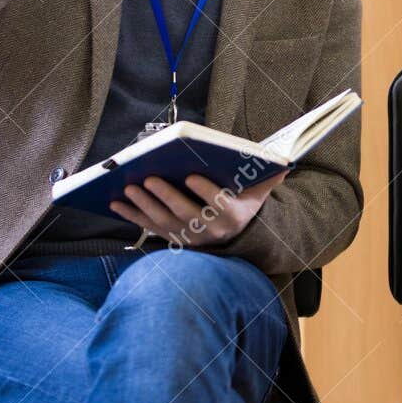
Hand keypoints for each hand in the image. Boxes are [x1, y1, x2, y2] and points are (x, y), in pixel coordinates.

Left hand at [110, 173, 284, 247]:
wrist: (233, 235)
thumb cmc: (243, 203)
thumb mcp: (259, 192)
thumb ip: (269, 178)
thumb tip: (285, 164)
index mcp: (233, 217)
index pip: (219, 205)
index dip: (205, 191)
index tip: (192, 175)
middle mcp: (209, 232)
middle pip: (185, 213)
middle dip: (166, 195)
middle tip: (150, 177)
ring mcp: (188, 237)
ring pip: (163, 221)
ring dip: (144, 205)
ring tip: (129, 186)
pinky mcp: (170, 237)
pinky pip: (148, 227)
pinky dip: (131, 215)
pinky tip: (116, 202)